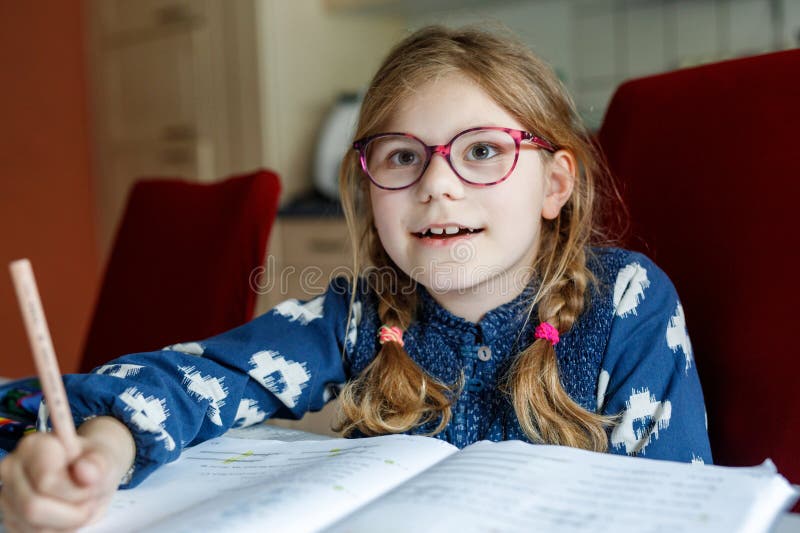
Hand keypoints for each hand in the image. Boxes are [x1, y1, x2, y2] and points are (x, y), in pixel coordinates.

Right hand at [0, 416, 134, 531]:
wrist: (90, 477)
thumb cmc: (94, 465)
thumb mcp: (104, 460)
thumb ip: (97, 463)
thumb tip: (85, 471)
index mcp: (32, 445)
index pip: (47, 482)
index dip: (77, 489)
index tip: (91, 481)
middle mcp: (11, 468)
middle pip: (33, 508)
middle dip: (72, 511)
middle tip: (89, 499)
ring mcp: (6, 494)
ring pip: (33, 527)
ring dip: (66, 522)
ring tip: (78, 505)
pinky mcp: (9, 517)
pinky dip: (57, 531)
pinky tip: (65, 514)